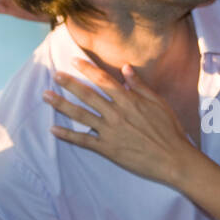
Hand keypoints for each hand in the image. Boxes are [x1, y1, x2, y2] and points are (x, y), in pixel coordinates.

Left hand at [44, 58, 196, 186]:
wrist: (173, 158)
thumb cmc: (170, 130)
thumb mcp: (158, 103)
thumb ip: (140, 85)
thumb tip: (126, 68)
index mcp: (129, 100)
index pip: (103, 80)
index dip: (87, 69)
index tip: (73, 61)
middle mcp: (116, 113)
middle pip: (87, 95)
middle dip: (69, 83)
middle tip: (54, 75)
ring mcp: (110, 131)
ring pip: (81, 115)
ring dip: (62, 104)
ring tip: (46, 96)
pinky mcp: (108, 149)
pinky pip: (83, 141)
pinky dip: (67, 135)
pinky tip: (53, 130)